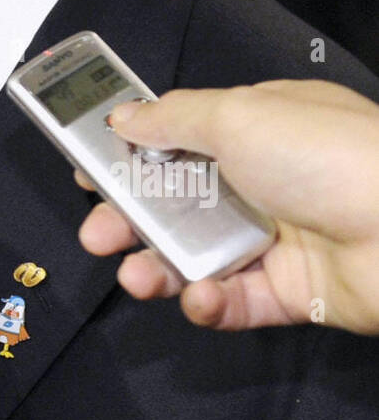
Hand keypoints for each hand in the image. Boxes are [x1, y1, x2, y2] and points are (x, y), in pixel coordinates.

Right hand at [76, 80, 378, 334]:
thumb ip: (173, 118)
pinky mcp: (294, 292)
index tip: (88, 171)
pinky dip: (210, 303)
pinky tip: (199, 297)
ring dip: (158, 267)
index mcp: (258, 127)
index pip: (180, 139)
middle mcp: (267, 180)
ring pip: (200, 256)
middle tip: (97, 234)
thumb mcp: (238, 116)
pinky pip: (236, 301)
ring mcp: (281, 238)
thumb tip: (123, 115)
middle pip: (179, 203)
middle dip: (130, 219)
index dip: (131, 156)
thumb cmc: (330, 157)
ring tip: (135, 277)